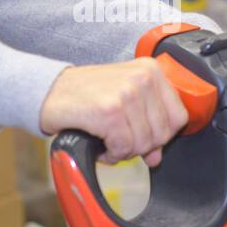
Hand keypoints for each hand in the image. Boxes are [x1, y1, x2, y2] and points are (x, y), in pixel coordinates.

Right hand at [38, 60, 189, 166]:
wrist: (48, 91)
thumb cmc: (85, 94)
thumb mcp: (122, 100)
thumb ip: (146, 124)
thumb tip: (157, 156)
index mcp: (151, 70)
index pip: (179, 116)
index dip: (162, 135)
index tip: (143, 137)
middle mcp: (142, 78)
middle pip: (162, 134)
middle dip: (140, 146)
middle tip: (119, 140)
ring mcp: (127, 93)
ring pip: (143, 144)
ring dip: (123, 151)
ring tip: (108, 141)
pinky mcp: (110, 111)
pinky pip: (123, 148)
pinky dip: (111, 154)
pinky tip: (100, 145)